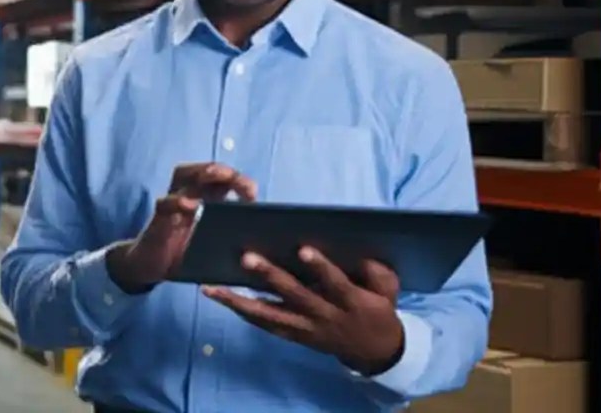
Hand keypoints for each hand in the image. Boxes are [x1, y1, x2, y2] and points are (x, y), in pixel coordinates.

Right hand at [106, 164, 256, 293]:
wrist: (150, 266)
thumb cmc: (184, 254)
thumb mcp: (210, 244)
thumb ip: (228, 237)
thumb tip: (259, 246)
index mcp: (204, 200)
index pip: (223, 180)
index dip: (239, 181)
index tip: (252, 195)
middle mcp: (188, 195)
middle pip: (204, 171)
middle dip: (223, 170)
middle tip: (238, 180)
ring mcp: (172, 203)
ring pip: (183, 174)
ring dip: (201, 171)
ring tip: (215, 174)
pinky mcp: (159, 218)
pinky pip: (165, 203)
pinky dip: (178, 201)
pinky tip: (191, 205)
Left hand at [202, 247, 404, 375]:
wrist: (376, 352)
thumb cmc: (379, 310)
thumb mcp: (387, 291)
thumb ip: (376, 272)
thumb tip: (360, 252)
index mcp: (353, 303)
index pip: (336, 283)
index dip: (320, 267)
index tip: (303, 248)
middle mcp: (326, 317)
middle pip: (296, 296)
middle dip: (270, 276)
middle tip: (247, 257)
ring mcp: (308, 329)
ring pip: (271, 316)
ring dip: (240, 301)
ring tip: (213, 288)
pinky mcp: (296, 337)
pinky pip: (267, 326)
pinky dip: (245, 312)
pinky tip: (223, 299)